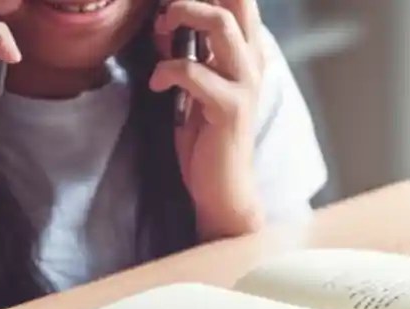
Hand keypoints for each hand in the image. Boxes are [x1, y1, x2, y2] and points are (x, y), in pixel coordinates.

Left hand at [152, 0, 265, 240]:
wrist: (223, 187)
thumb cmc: (207, 137)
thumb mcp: (199, 85)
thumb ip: (192, 52)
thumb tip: (165, 21)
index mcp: (247, 53)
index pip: (241, 2)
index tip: (174, 3)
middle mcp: (252, 62)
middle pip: (238, 0)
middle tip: (167, 9)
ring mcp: (245, 84)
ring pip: (221, 23)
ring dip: (184, 15)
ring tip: (161, 30)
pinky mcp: (230, 107)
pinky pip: (193, 71)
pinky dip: (166, 70)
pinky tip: (157, 84)